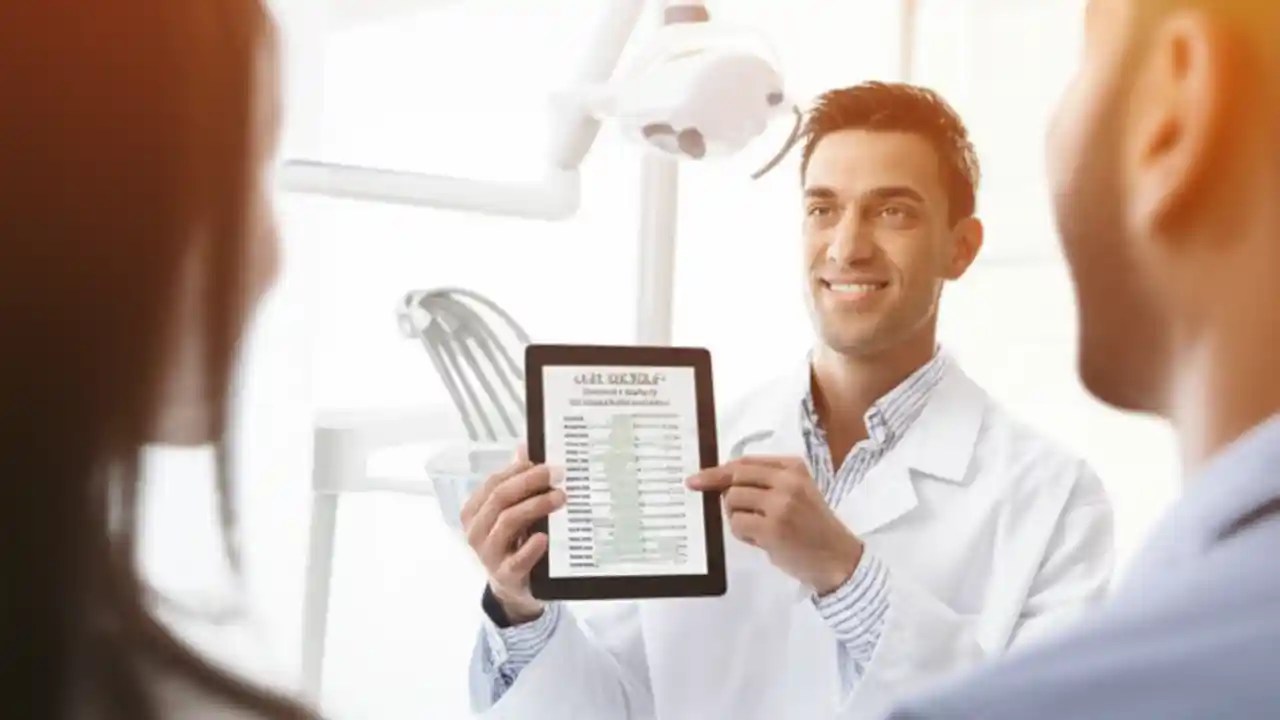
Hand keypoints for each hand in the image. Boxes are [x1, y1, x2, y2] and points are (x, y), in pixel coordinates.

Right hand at [460, 444, 565, 623]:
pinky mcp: (505, 576)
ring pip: (507, 522)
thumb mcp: (513, 512)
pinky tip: (545, 537)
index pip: (494, 483)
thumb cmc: (514, 542)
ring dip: (535, 506)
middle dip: (530, 483)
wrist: (515, 588)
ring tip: (559, 498)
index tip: (545, 463)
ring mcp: (488, 555)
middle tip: (558, 476)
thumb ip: (517, 482)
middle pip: (500, 499)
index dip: (519, 470)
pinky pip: (516, 560)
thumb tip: (525, 447)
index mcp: (474, 511)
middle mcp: (476, 531)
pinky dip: (530, 547)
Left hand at [687, 455, 862, 594]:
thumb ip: (766, 482)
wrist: (838, 558)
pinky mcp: (772, 528)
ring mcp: (780, 503)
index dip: (718, 470)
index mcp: (793, 467)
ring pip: (732, 500)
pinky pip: (737, 524)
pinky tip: (760, 540)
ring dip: (736, 517)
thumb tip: (720, 482)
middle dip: (720, 492)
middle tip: (718, 505)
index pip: (746, 462)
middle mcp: (787, 480)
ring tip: (758, 529)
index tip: (698, 478)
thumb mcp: (797, 493)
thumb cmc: (813, 527)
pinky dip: (742, 534)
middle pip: (734, 477)